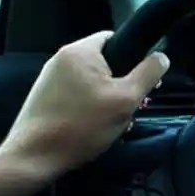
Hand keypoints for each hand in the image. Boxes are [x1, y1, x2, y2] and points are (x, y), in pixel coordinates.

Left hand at [0, 31, 168, 182]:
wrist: (33, 158)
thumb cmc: (81, 126)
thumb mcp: (126, 99)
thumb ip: (148, 73)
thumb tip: (161, 57)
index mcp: (80, 51)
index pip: (116, 37)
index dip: (135, 56)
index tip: (144, 80)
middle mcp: (61, 59)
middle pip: (104, 62)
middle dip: (123, 83)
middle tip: (133, 105)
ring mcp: (48, 79)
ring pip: (91, 81)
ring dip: (108, 98)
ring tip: (115, 121)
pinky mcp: (43, 99)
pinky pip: (76, 95)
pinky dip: (89, 107)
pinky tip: (94, 127)